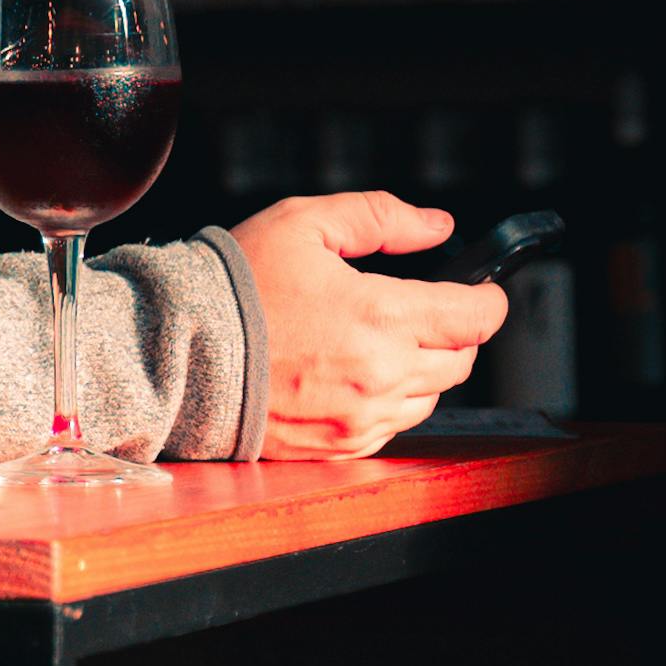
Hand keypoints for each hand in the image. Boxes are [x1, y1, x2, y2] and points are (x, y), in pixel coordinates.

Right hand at [225, 192, 507, 455]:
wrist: (176, 353)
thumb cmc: (236, 286)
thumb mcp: (305, 223)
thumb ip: (381, 217)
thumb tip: (439, 227)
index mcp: (381, 317)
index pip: (475, 318)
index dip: (489, 298)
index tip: (481, 288)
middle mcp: (380, 377)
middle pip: (460, 361)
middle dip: (454, 331)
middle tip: (425, 308)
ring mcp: (359, 419)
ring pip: (429, 398)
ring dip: (421, 369)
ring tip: (378, 340)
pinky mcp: (337, 448)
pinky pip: (390, 427)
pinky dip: (386, 400)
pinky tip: (351, 373)